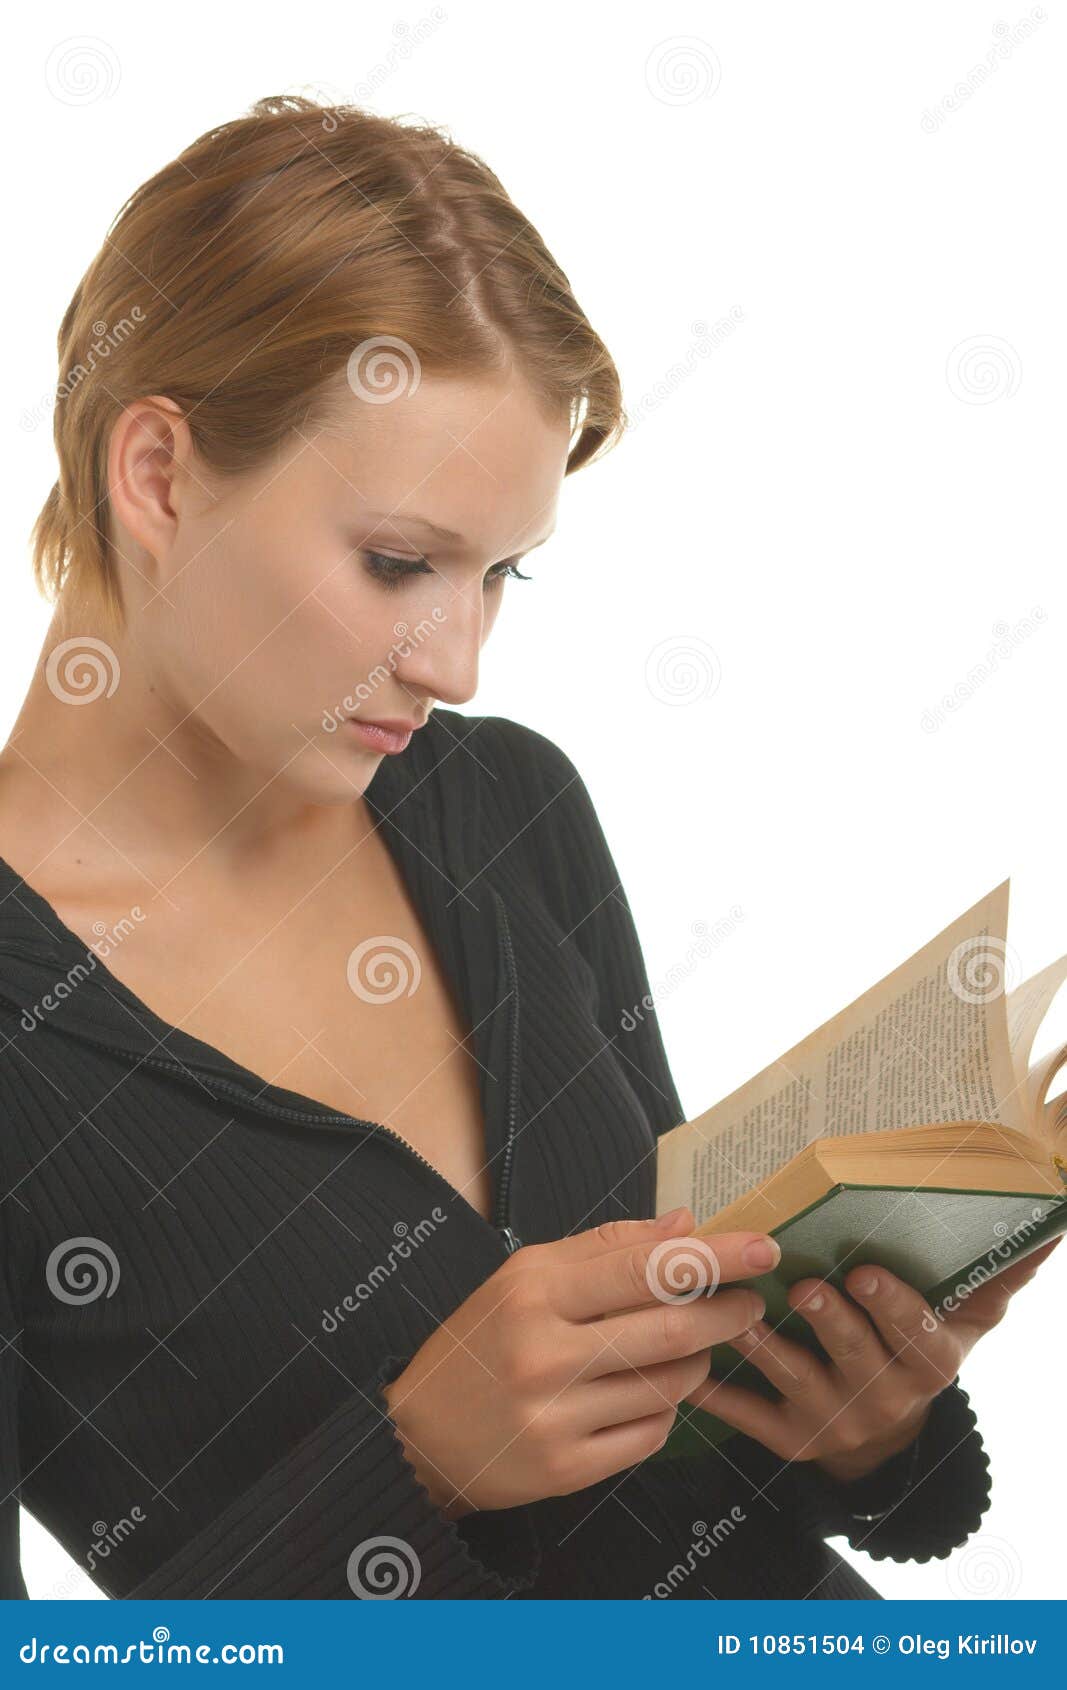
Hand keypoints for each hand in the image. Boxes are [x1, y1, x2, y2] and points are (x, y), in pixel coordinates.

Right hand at [381, 1206, 777, 1518]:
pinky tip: (654, 1391)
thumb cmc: (482, 1341)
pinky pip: (651, 1432)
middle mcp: (544, 1352)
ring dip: (699, 1361)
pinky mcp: (566, 1469)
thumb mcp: (525, 1276)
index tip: (763, 1247)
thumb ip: (606, 1247)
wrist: (420, 1435)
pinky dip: (667, 1408)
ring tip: (695, 1345)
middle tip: (752, 1302)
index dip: (715, 1255)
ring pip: (670, 1384)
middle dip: (727, 1312)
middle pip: (671, 1328)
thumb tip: (686, 1224)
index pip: (646, 1265)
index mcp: (535, 1290)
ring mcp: (556, 1416)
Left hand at [681, 1235, 1061, 1483]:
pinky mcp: (784, 1441)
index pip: (916, 1336)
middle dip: (828, 1320)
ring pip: (789, 1377)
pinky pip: (744, 1414)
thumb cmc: (916, 1353)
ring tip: (732, 1306)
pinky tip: (684, 1360)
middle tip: (801, 1284)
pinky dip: (712, 1389)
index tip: (865, 1271)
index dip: (891, 1306)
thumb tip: (1048, 1228)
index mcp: (927, 1364)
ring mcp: (829, 1422)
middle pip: (853, 1356)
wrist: (884, 1446)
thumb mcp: (964, 1325)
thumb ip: (997, 1279)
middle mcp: (880, 1398)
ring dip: (758, 1340)